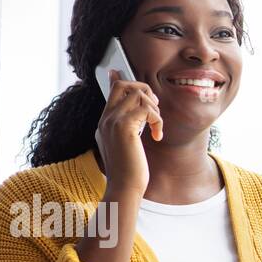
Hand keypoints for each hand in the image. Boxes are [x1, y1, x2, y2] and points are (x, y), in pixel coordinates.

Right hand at [94, 68, 162, 197]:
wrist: (124, 188)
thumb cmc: (128, 172)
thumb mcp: (125, 147)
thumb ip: (127, 129)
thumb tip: (137, 120)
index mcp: (105, 122)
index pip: (112, 90)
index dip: (121, 79)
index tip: (120, 73)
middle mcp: (106, 118)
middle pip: (122, 84)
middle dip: (144, 90)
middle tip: (153, 111)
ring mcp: (113, 121)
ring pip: (138, 94)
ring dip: (154, 108)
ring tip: (155, 127)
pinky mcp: (124, 128)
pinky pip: (146, 109)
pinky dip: (157, 120)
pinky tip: (157, 136)